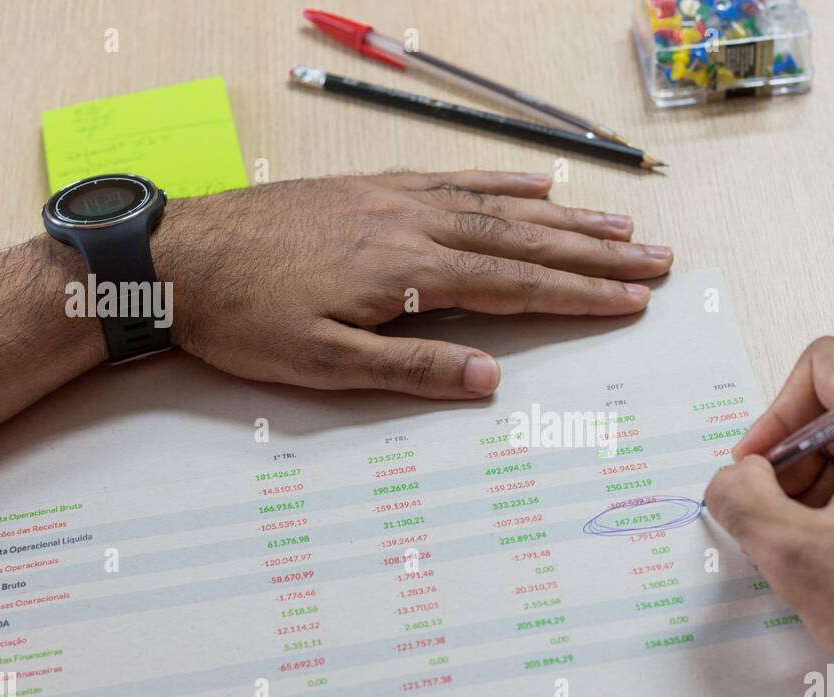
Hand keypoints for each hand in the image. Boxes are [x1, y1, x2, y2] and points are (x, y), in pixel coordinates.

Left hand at [156, 170, 672, 398]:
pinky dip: (503, 183)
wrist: (177, 257)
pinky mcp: (375, 189)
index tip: (635, 299)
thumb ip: (411, 370)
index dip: (582, 294)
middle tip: (656, 259)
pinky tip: (536, 184)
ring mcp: (397, 199)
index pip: (516, 285)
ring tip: (620, 224)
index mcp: (408, 269)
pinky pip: (454, 179)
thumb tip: (489, 380)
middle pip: (526, 239)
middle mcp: (414, 222)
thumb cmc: (244, 317)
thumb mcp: (321, 363)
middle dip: (596, 253)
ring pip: (500, 206)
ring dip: (565, 217)